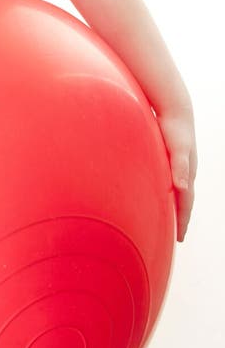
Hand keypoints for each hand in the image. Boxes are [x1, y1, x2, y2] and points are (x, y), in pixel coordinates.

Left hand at [155, 104, 197, 242]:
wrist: (174, 109)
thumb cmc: (174, 129)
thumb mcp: (177, 149)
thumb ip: (179, 168)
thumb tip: (182, 188)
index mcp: (187, 173)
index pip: (186, 203)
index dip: (183, 220)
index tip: (180, 238)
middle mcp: (185, 171)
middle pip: (185, 200)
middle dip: (182, 218)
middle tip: (179, 236)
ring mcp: (179, 165)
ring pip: (179, 191)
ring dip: (177, 206)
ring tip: (171, 218)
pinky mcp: (171, 158)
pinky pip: (171, 180)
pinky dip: (169, 191)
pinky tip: (162, 192)